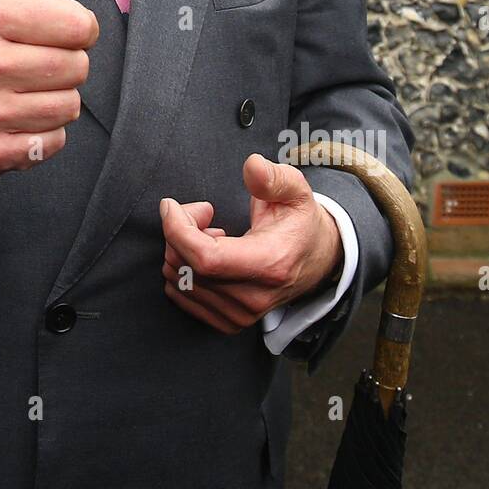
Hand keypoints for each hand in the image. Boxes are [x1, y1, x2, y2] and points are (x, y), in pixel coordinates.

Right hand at [0, 0, 98, 178]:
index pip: (79, 25)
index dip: (74, 27)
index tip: (53, 29)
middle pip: (77, 67)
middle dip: (64, 63)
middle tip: (33, 60)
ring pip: (68, 107)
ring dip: (54, 99)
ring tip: (23, 88)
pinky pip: (50, 143)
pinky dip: (41, 135)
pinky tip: (15, 117)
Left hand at [159, 154, 344, 334]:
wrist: (316, 261)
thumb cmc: (300, 223)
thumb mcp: (296, 191)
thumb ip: (274, 178)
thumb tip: (252, 166)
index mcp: (270, 264)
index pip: (206, 259)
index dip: (177, 229)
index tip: (171, 205)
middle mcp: (253, 297)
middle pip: (186, 268)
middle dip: (179, 231)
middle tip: (202, 213)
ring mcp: (239, 315)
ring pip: (178, 281)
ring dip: (181, 250)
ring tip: (209, 233)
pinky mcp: (228, 322)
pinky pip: (180, 295)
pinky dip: (182, 269)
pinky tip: (206, 254)